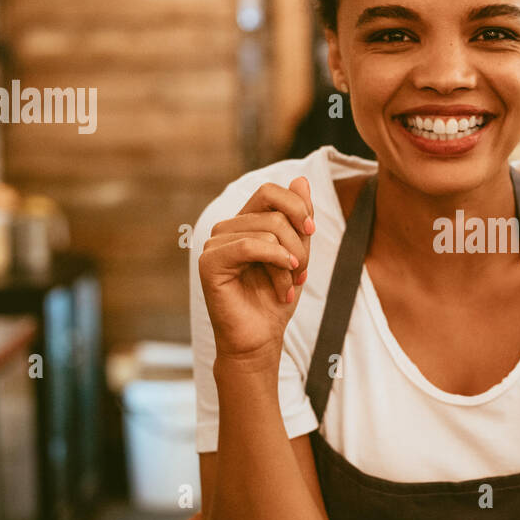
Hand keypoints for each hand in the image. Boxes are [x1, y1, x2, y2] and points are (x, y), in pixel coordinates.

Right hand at [198, 176, 313, 365]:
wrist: (260, 339)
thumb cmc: (276, 299)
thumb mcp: (297, 253)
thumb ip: (298, 218)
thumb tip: (301, 179)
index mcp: (244, 223)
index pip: (270, 191)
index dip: (296, 205)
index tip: (311, 230)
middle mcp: (226, 229)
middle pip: (273, 213)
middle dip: (298, 243)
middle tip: (301, 272)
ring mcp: (214, 244)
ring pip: (267, 230)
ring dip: (289, 261)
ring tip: (289, 286)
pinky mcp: (209, 263)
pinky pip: (248, 246)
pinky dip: (275, 262)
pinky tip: (283, 285)